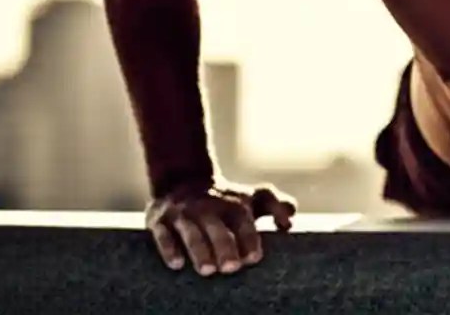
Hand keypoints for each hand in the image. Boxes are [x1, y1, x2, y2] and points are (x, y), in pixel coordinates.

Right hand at [145, 182, 296, 276]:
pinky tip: (177, 264)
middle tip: (232, 268)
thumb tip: (289, 222)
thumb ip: (276, 206)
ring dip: (199, 250)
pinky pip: (163, 234)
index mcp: (232, 204)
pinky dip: (169, 248)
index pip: (242, 221)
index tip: (254, 258)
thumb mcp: (253, 196)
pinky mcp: (160, 220)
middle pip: (217, 227)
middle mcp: (208, 207)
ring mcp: (183, 213)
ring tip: (207, 270)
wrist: (182, 179)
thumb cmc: (226, 199)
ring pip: (191, 232)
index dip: (249, 238)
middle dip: (224, 246)